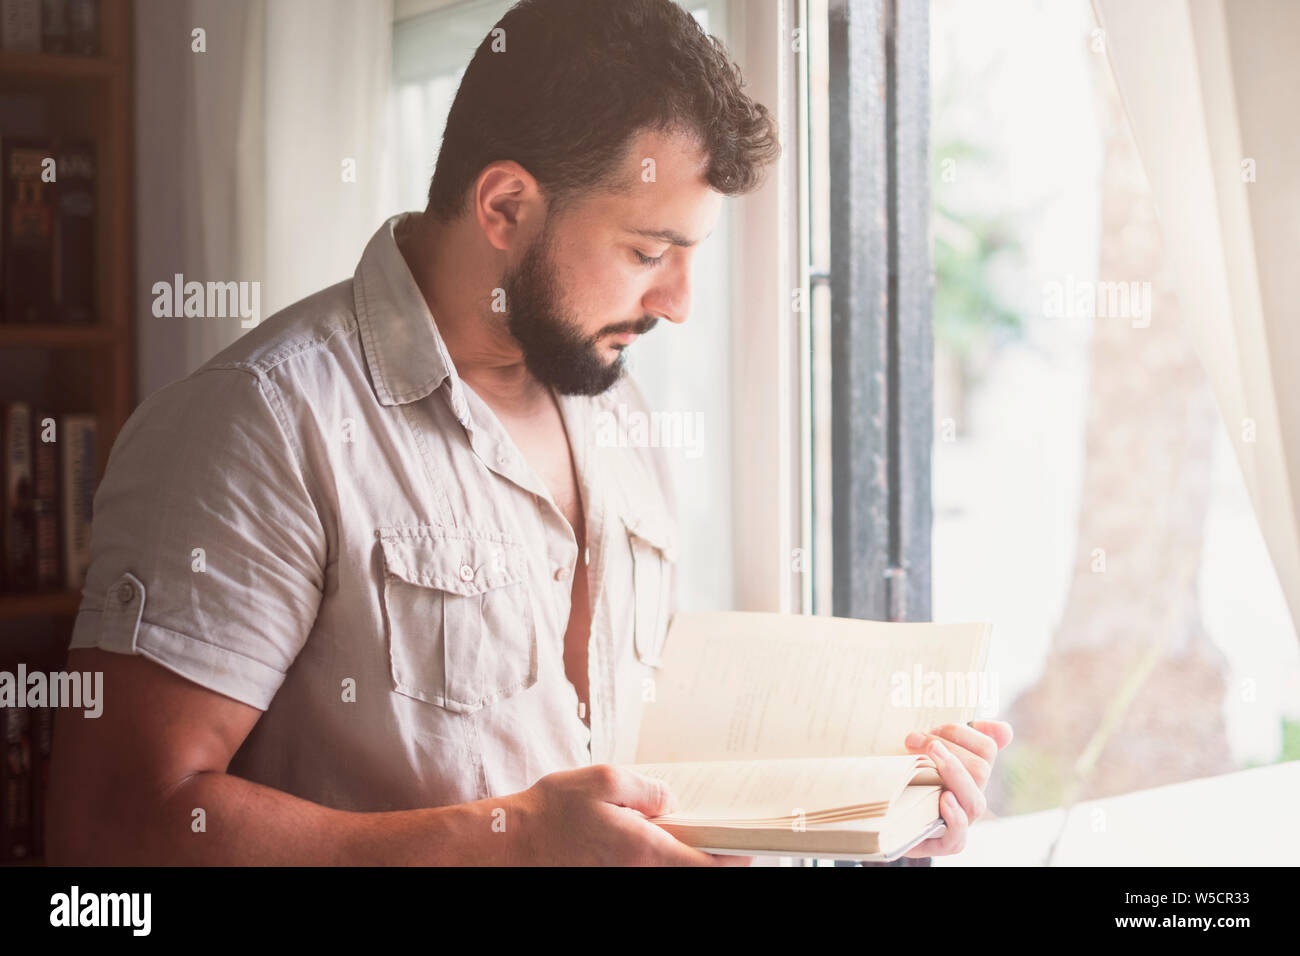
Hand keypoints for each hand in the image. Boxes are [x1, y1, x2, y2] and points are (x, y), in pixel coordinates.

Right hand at [508, 764, 752, 865]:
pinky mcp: (608, 882)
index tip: (749, 845)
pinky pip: (645, 873)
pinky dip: (656, 859)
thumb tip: (673, 803)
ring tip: (677, 831)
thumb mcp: (606, 780)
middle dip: (707, 856)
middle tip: (714, 833)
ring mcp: (623, 883)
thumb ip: (650, 791)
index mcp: (645, 851)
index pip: (708, 866)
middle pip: (691, 873)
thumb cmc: (552, 811)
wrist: (509, 845)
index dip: (735, 857)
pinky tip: (645, 839)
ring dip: (678, 856)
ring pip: (667, 873)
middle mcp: (638, 877)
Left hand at [901, 720, 1012, 857]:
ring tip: (932, 755)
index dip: (962, 732)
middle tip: (917, 739)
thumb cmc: (910, 777)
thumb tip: (1004, 730)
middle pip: (981, 770)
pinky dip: (955, 817)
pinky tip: (944, 799)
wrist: (889, 815)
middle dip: (949, 748)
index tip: (934, 728)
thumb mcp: (926, 752)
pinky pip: (959, 837)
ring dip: (954, 774)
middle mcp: (971, 795)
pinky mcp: (945, 843)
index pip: (986, 747)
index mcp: (973, 772)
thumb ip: (956, 736)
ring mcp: (962, 820)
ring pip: (975, 801)